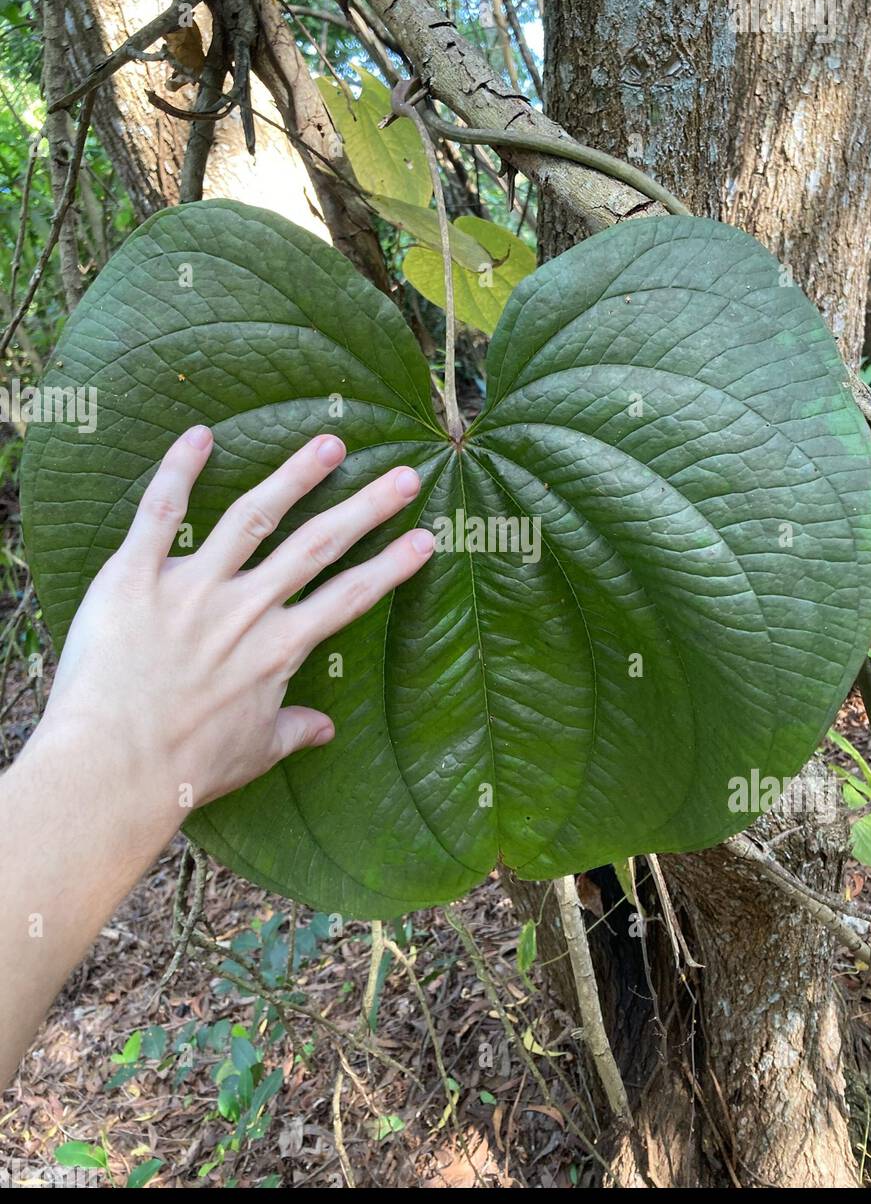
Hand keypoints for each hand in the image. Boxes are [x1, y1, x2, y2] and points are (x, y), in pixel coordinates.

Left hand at [39, 425, 433, 840]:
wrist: (112, 769)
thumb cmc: (184, 769)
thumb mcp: (252, 754)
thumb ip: (292, 731)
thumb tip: (324, 729)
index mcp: (279, 649)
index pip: (349, 598)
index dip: (391, 567)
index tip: (425, 538)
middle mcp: (245, 608)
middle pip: (317, 545)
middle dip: (366, 507)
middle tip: (404, 474)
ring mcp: (191, 587)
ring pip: (253, 516)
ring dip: (294, 476)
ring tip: (330, 442)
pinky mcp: (135, 577)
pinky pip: (160, 514)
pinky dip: (178, 470)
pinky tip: (199, 434)